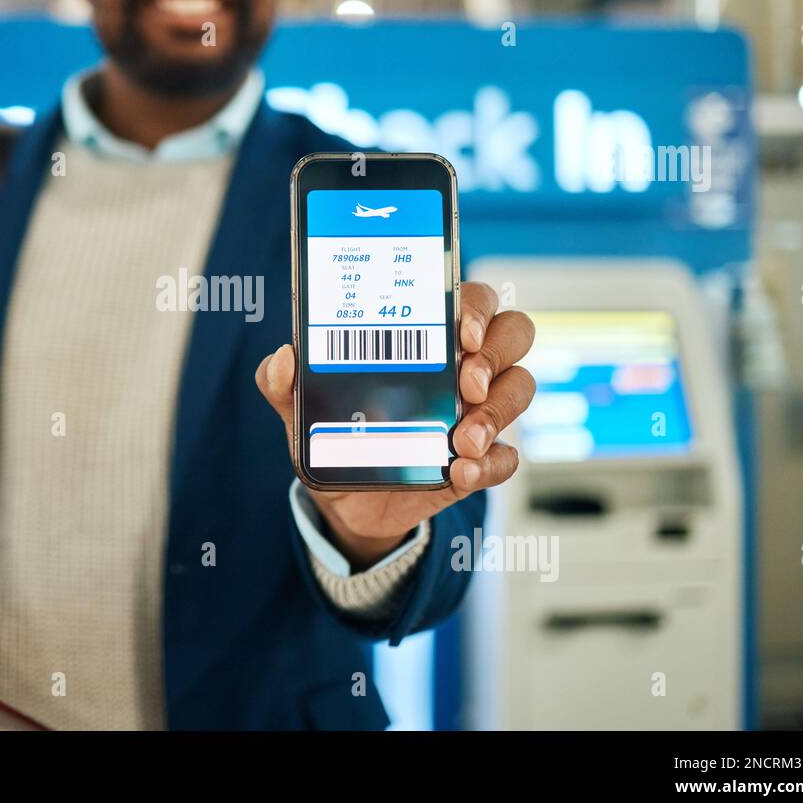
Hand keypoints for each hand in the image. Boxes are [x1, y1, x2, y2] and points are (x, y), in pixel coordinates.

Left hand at [256, 281, 535, 570]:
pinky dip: (491, 463)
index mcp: (428, 337)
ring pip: (520, 388)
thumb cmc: (335, 433)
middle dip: (495, 352)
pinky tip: (461, 471)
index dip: (475, 306)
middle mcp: (463, 365)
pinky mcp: (481, 460)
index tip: (459, 330)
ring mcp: (478, 411)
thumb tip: (282, 359)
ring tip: (461, 439)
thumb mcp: (300, 408)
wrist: (346, 503)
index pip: (470, 299)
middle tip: (465, 382)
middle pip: (513, 332)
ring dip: (497, 411)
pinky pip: (508, 456)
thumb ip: (282, 382)